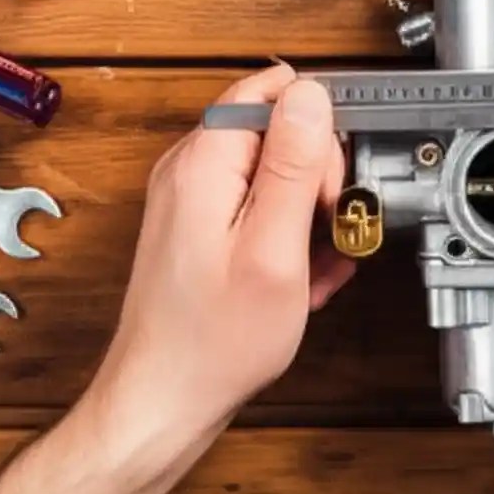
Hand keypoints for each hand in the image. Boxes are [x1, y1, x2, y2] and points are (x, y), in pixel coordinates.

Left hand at [90, 64, 354, 436]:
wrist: (166, 400)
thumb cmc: (215, 341)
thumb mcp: (274, 248)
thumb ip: (295, 165)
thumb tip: (310, 94)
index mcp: (205, 163)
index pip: (274, 93)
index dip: (316, 134)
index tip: (328, 186)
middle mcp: (190, 172)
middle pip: (276, 132)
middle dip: (317, 178)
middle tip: (323, 230)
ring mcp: (192, 202)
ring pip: (274, 176)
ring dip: (307, 216)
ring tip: (311, 264)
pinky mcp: (200, 231)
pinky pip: (259, 212)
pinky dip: (287, 241)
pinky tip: (297, 280)